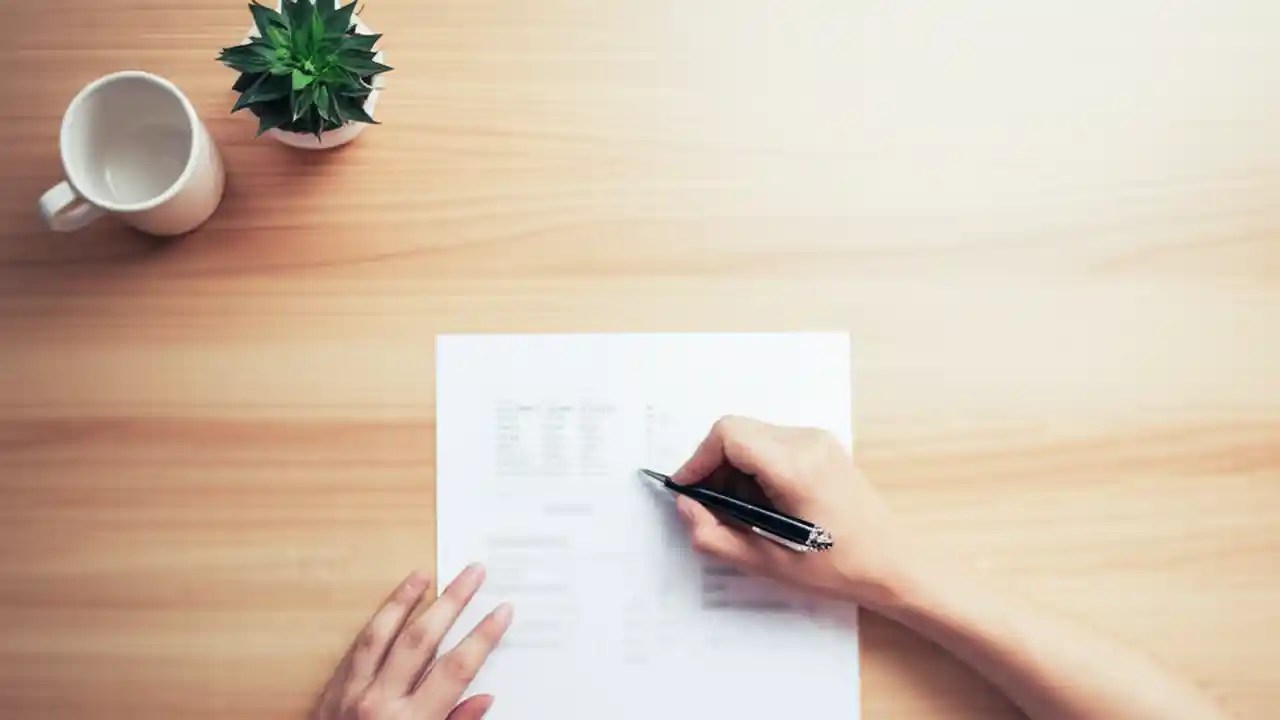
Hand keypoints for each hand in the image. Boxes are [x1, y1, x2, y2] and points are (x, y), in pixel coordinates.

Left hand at [311, 564, 511, 719]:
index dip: (483, 637)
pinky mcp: (333, 690)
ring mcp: (352, 692)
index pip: (456, 669)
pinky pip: (358, 645)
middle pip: (423, 638)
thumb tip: (484, 700)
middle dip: (453, 601)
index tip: (501, 612)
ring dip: (407, 600)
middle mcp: (381, 702)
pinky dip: (377, 620)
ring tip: (427, 576)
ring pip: (384, 633)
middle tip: (473, 573)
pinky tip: (392, 604)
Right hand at [672, 416, 912, 608]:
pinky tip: (765, 503)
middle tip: (711, 506)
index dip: (698, 459)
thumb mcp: (767, 564)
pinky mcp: (824, 447)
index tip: (687, 489)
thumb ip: (715, 537)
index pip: (728, 435)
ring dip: (734, 468)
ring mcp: (819, 441)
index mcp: (795, 468)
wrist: (894, 566)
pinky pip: (774, 443)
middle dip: (714, 466)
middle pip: (738, 432)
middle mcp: (808, 442)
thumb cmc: (838, 568)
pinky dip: (756, 466)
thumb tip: (685, 506)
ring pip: (754, 436)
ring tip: (742, 511)